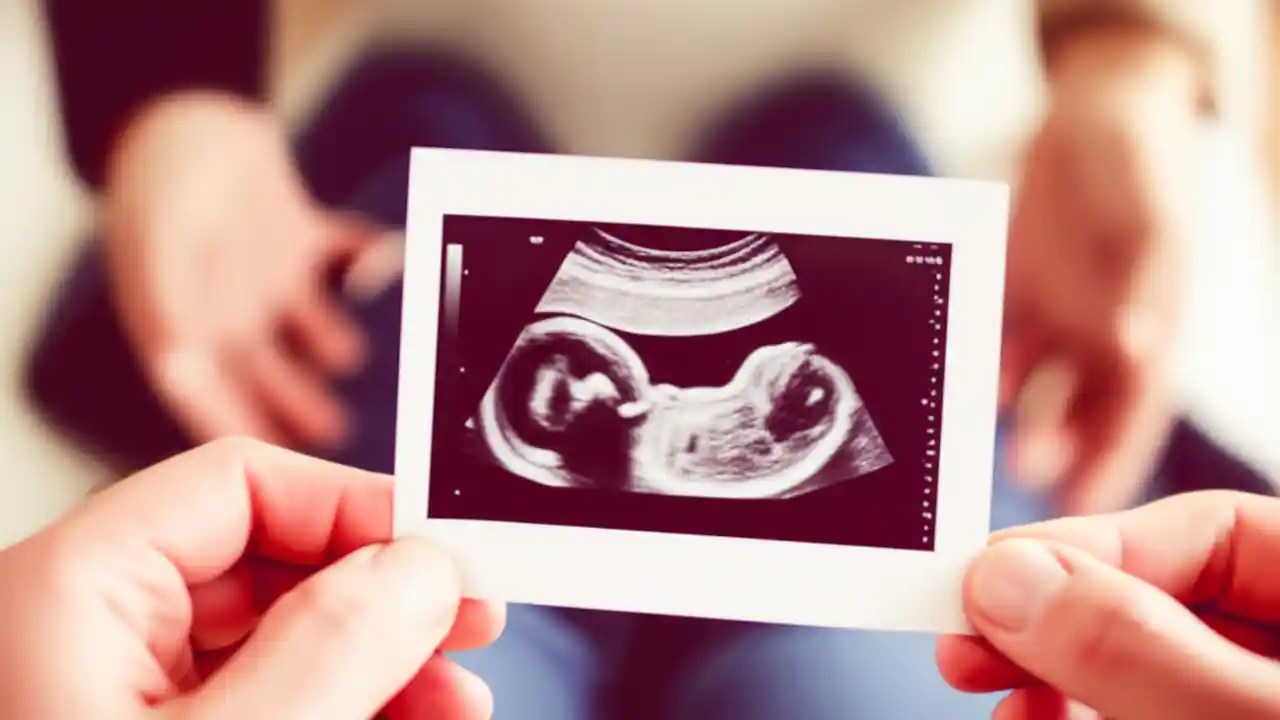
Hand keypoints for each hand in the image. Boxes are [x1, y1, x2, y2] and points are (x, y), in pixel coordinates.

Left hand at [0, 438, 502, 718]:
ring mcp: (118, 693)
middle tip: (469, 622)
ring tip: (456, 697)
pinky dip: (349, 702)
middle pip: (272, 559)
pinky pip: (268, 695)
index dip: (358, 506)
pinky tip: (410, 716)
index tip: (445, 553)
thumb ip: (324, 651)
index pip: (239, 480)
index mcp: (70, 592)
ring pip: (279, 637)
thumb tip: (419, 572)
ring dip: (384, 658)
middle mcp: (88, 629)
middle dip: (388, 596)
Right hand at [104, 92, 376, 448]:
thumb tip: (184, 371)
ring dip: (334, 346)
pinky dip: (368, 257)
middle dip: (296, 406)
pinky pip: (343, 256)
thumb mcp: (158, 248)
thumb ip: (169, 309)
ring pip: (308, 329)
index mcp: (187, 322)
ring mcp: (266, 273)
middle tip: (334, 439)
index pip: (213, 397)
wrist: (180, 104)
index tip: (270, 468)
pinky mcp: (300, 236)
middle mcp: (229, 308)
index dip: (238, 431)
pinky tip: (389, 255)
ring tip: (352, 364)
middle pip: (266, 374)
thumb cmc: (160, 177)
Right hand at [938, 490, 1279, 719]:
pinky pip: (1151, 714)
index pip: (1210, 529)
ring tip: (988, 688)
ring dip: (1054, 671)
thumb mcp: (1244, 716)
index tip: (988, 579)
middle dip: (1055, 615)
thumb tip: (1007, 575)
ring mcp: (1260, 701)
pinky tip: (1033, 719)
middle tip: (965, 640)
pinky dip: (1082, 716)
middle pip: (1164, 597)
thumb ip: (1135, 642)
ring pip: (1148, 664)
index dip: (1087, 545)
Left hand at [1003, 26, 1202, 511]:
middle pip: (1081, 415)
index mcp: (1152, 328)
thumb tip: (1134, 346)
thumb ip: (1143, 277)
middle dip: (1058, 451)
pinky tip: (970, 381)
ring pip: (1037, 389)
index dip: (1112, 462)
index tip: (1083, 504)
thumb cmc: (1141, 161)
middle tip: (1026, 475)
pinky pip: (996, 342)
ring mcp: (1059, 319)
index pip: (1133, 413)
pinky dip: (984, 364)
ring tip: (997, 445)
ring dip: (1017, 418)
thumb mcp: (1151, 213)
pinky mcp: (1016, 294)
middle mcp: (1103, 337)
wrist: (1097, 115)